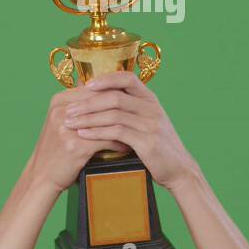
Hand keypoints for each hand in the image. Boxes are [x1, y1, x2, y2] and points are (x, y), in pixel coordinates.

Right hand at [28, 86, 130, 193]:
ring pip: (106, 120)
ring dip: (124, 125)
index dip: (113, 92)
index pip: (93, 88)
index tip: (130, 99)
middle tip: (137, 112)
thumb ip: (78, 107)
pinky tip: (126, 147)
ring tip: (135, 130)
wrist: (42, 176)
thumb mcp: (61, 122)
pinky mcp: (76, 146)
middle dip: (122, 106)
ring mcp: (68, 128)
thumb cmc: (55, 149)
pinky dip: (118, 144)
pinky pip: (106, 140)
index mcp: (59, 101)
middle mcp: (62, 111)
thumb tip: (103, 90)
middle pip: (101, 100)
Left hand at [62, 71, 199, 192]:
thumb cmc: (157, 146)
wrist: (179, 169)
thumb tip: (98, 99)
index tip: (85, 85)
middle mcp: (152, 108)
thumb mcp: (146, 122)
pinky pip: (117, 132)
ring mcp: (151, 124)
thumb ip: (128, 110)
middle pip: (115, 96)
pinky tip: (83, 135)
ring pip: (113, 114)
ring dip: (88, 118)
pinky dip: (97, 132)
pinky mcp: (147, 142)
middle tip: (69, 109)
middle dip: (88, 102)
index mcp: (150, 99)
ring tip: (70, 123)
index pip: (128, 78)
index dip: (106, 79)